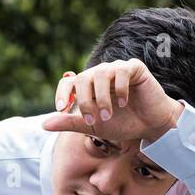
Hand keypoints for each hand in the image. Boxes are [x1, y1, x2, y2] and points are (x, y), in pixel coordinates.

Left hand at [41, 60, 183, 144]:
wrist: (151, 125)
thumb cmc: (123, 124)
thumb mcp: (93, 126)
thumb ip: (70, 123)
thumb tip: (43, 124)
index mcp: (89, 86)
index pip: (68, 82)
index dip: (63, 93)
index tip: (62, 109)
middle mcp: (100, 74)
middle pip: (83, 78)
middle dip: (85, 101)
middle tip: (91, 120)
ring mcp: (117, 69)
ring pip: (101, 74)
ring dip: (102, 98)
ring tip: (108, 115)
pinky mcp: (134, 68)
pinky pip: (121, 72)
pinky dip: (120, 89)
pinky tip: (124, 103)